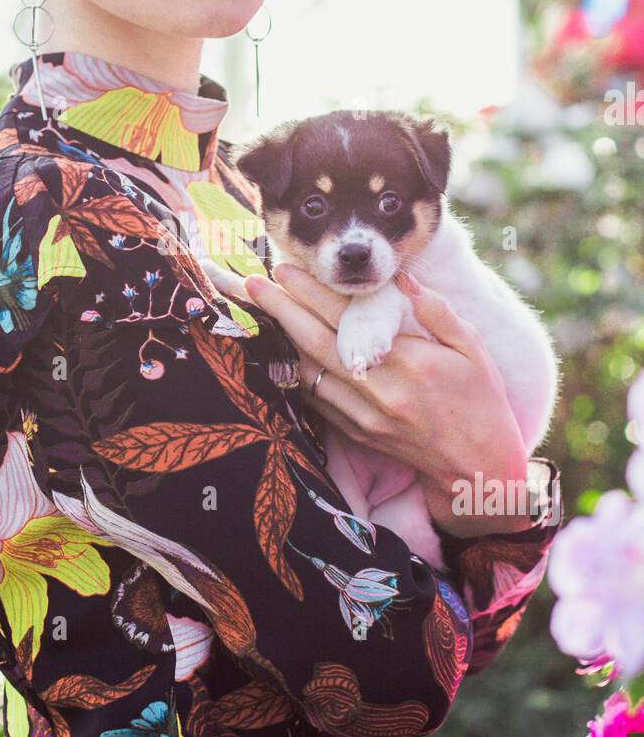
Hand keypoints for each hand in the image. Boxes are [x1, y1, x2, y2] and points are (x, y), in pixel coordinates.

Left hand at [242, 264, 530, 538]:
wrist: (478, 468)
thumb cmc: (482, 401)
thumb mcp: (474, 350)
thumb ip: (438, 311)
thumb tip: (404, 278)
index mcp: (410, 363)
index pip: (349, 319)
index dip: (312, 292)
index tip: (284, 268)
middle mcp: (381, 390)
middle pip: (316, 343)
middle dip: (281, 310)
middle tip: (253, 284)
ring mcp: (365, 416)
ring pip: (310, 373)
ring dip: (282, 340)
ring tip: (262, 312)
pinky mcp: (357, 434)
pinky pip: (317, 400)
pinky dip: (297, 374)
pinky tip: (283, 353)